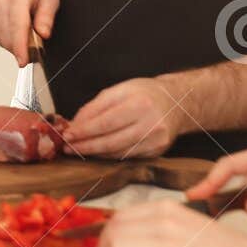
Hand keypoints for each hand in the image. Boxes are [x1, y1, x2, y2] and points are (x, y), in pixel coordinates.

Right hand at [0, 0, 59, 66]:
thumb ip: (47, 15)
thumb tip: (43, 34)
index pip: (18, 25)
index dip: (20, 46)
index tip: (23, 61)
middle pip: (10, 37)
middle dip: (24, 47)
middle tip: (36, 42)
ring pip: (4, 41)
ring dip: (16, 44)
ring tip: (25, 31)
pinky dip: (8, 41)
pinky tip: (14, 30)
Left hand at [64, 76, 180, 156]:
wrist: (178, 102)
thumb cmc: (145, 93)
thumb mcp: (120, 90)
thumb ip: (96, 107)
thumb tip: (75, 125)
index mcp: (141, 104)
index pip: (106, 122)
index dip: (84, 131)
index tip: (68, 135)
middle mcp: (151, 124)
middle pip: (111, 141)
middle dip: (86, 146)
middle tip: (68, 148)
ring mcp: (156, 140)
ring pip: (118, 152)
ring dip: (95, 153)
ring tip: (78, 150)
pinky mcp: (157, 151)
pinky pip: (127, 156)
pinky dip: (109, 155)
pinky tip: (97, 152)